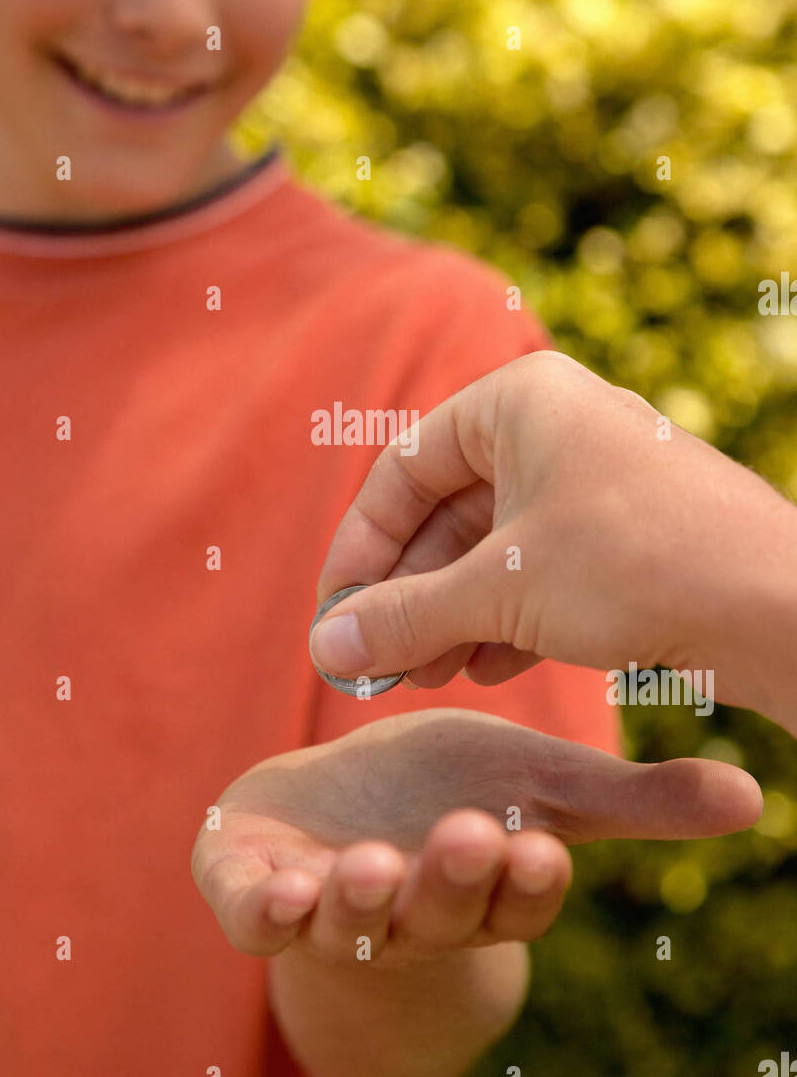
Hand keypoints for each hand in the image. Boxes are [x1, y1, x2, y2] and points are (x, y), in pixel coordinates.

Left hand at [192, 708, 761, 966]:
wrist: (334, 809)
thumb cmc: (446, 790)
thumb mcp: (536, 781)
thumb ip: (628, 799)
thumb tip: (752, 797)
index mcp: (482, 886)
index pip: (514, 899)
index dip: (525, 882)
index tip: (539, 849)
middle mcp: (411, 913)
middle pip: (437, 910)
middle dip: (452, 878)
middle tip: (468, 835)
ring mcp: (329, 908)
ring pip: (351, 920)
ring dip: (361, 899)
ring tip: (371, 864)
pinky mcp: (254, 895)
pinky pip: (255, 918)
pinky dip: (264, 909)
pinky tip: (279, 886)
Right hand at [308, 351, 796, 722]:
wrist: (779, 607)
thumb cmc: (637, 567)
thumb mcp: (500, 590)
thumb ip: (403, 616)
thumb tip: (324, 647)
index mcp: (516, 400)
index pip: (402, 468)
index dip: (359, 548)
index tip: (333, 616)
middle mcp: (554, 427)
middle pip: (445, 512)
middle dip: (407, 594)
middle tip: (375, 663)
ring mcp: (593, 480)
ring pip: (492, 547)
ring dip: (450, 615)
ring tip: (426, 676)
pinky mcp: (623, 534)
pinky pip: (538, 569)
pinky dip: (503, 618)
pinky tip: (485, 670)